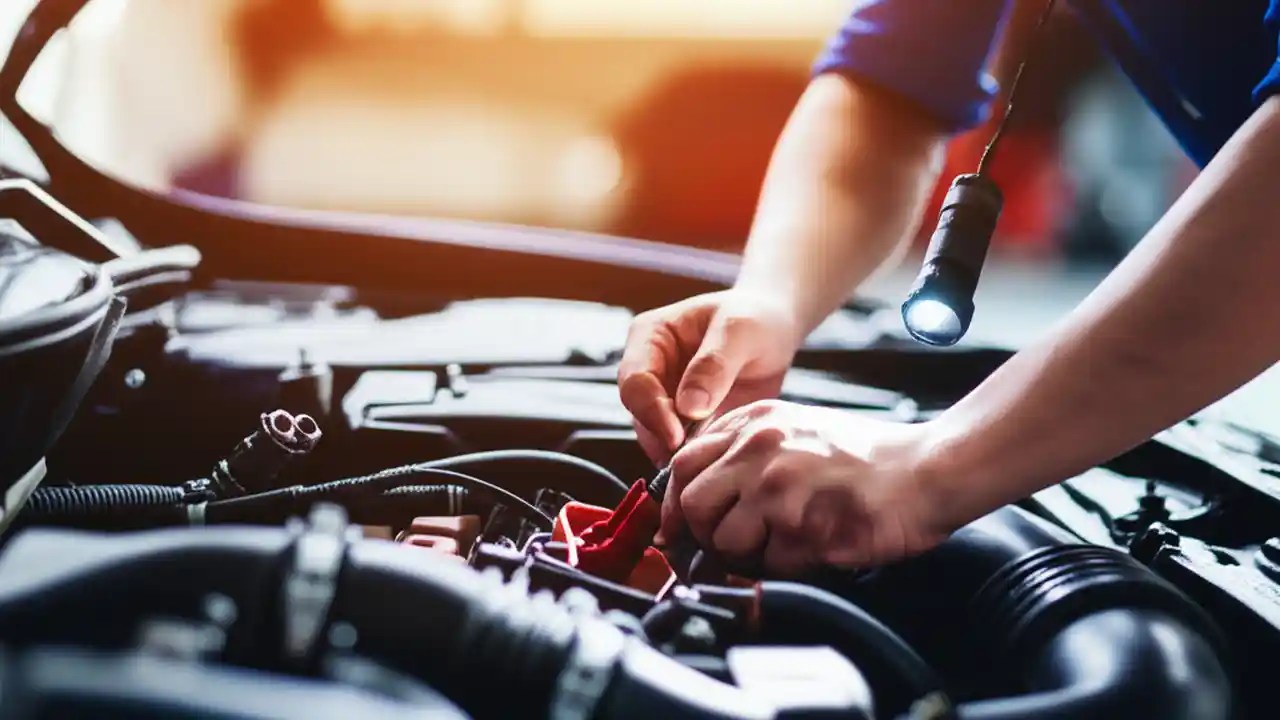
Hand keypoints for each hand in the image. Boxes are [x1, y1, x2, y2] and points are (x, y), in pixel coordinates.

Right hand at [618, 290, 803, 463]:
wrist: (775, 330)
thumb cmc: (755, 318)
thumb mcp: (740, 330)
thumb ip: (714, 364)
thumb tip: (688, 408)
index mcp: (650, 337)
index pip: (634, 381)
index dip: (651, 411)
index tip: (676, 436)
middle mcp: (650, 370)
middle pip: (639, 414)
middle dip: (663, 438)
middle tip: (693, 457)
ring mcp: (666, 398)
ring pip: (656, 436)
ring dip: (679, 452)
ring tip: (710, 459)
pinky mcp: (685, 421)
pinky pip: (681, 446)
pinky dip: (695, 456)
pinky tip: (717, 459)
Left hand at [661, 401, 947, 576]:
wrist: (925, 469)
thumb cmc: (867, 456)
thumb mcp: (796, 428)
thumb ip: (747, 449)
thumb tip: (700, 489)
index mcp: (755, 422)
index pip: (683, 463)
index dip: (677, 502)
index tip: (679, 526)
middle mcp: (759, 449)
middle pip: (691, 504)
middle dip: (703, 534)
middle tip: (726, 546)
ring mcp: (779, 487)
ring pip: (723, 540)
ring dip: (744, 554)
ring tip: (778, 545)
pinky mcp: (802, 526)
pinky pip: (767, 563)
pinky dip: (782, 566)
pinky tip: (808, 548)